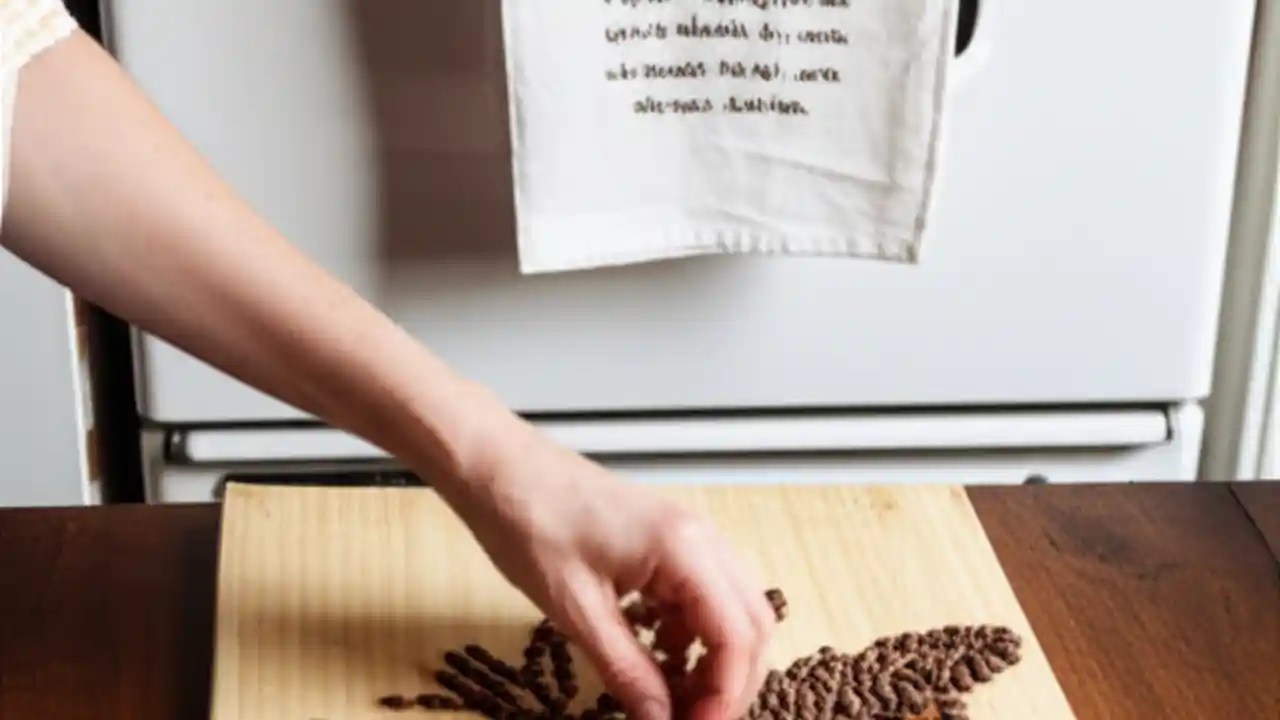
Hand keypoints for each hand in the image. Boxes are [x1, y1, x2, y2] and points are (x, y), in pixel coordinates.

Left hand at [438, 415, 775, 719]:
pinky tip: (656, 659)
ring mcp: (689, 537)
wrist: (499, 466)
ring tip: (675, 700)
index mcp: (685, 550)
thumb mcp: (574, 608)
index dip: (726, 696)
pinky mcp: (669, 543)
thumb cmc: (529, 520)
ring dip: (715, 661)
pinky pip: (703, 598)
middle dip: (731, 684)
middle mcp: (702, 539)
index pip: (737, 637)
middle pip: (752, 626)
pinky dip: (692, 636)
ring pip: (733, 612)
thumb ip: (626, 669)